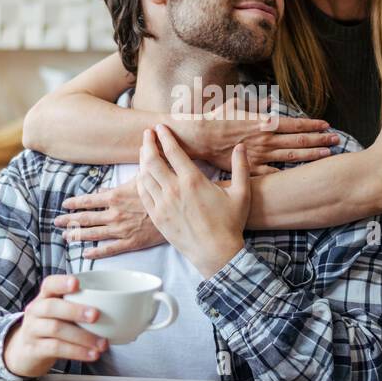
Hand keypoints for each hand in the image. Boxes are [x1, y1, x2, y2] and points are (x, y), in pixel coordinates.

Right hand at [3, 275, 107, 378]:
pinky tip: (92, 355)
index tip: (77, 283)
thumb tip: (123, 310)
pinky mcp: (34, 349)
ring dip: (82, 336)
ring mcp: (32, 330)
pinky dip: (76, 352)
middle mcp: (35, 311)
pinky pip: (56, 348)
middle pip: (52, 307)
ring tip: (102, 344)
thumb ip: (79, 307)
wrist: (24, 353)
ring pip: (56, 329)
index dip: (62, 282)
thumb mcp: (59, 314)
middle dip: (75, 310)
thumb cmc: (50, 328)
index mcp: (44, 297)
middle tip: (96, 315)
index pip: (49, 284)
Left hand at [56, 178, 166, 258]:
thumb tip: (105, 185)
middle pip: (85, 218)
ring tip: (65, 236)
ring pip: (93, 234)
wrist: (175, 212)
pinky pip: (108, 249)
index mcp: (115, 196)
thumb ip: (121, 180)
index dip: (74, 202)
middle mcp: (114, 214)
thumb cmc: (159, 192)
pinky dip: (96, 253)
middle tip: (57, 222)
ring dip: (77, 235)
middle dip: (69, 220)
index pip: (88, 200)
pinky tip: (85, 254)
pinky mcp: (129, 242)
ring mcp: (120, 230)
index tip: (65, 204)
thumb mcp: (141, 177)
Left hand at [136, 124, 249, 277]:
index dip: (164, 136)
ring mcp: (163, 204)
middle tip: (147, 134)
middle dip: (148, 143)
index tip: (160, 127)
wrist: (216, 253)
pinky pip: (143, 194)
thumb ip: (241, 167)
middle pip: (152, 160)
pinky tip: (142, 175)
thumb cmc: (230, 224)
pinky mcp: (157, 217)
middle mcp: (174, 190)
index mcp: (193, 180)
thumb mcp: (241, 194)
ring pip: (144, 176)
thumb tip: (241, 146)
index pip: (173, 151)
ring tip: (144, 151)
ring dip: (142, 160)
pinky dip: (140, 181)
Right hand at [184, 97, 338, 173]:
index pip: (295, 124)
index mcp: (264, 122)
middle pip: (299, 141)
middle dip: (320, 140)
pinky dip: (288, 174)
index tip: (327, 125)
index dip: (313, 125)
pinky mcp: (251, 167)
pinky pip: (273, 173)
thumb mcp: (235, 105)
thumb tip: (267, 104)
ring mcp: (260, 154)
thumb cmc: (216, 119)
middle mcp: (266, 139)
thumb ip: (254, 106)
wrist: (199, 136)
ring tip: (328, 155)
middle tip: (337, 140)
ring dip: (312, 155)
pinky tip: (302, 176)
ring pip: (292, 157)